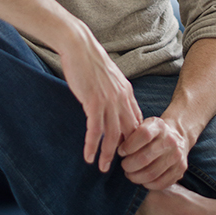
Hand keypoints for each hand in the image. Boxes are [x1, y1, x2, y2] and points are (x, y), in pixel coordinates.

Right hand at [60, 28, 142, 173]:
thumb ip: (114, 93)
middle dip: (126, 153)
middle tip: (120, 168)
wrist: (79, 46)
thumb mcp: (109, 78)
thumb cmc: (90, 61)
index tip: (130, 154)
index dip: (135, 140)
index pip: (136, 122)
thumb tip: (112, 106)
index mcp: (127, 93)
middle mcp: (122, 98)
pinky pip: (95, 130)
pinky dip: (92, 145)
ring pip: (113, 135)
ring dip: (108, 154)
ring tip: (102, 168)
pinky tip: (88, 156)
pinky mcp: (94, 101)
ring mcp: (109, 101)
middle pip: (129, 132)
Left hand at [117, 116, 187, 189]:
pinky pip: (161, 183)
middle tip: (124, 165)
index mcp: (159, 125)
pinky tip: (142, 180)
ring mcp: (177, 155)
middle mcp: (170, 140)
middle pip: (144, 158)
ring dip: (136, 177)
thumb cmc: (153, 132)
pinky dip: (148, 184)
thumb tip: (113, 144)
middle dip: (129, 165)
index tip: (121, 151)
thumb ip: (129, 133)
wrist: (177, 136)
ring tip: (130, 174)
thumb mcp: (143, 125)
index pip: (143, 135)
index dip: (128, 145)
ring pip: (151, 173)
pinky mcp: (180, 169)